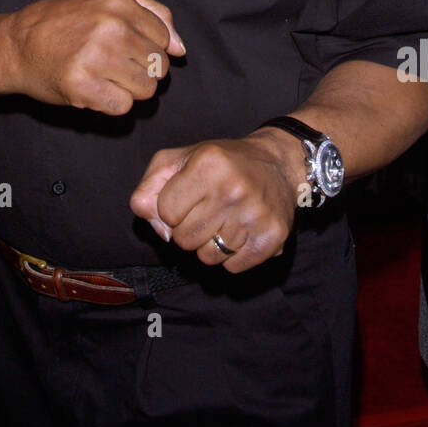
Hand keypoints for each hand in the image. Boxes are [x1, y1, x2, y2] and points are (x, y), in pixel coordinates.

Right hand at [3, 0, 184, 115]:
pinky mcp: (82, 87)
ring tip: (104, 77)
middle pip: (159, 67)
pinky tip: (93, 89)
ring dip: (129, 89)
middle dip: (141, 70)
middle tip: (112, 65)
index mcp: (119, 3)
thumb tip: (180, 48)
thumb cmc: (63, 20)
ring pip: (146, 90)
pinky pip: (123, 106)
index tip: (126, 49)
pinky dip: (111, 103)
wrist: (16, 45)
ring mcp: (96, 58)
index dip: (149, 49)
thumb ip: (152, 12)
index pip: (165, 39)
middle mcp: (111, 28)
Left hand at [130, 128, 303, 273]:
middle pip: (184, 239)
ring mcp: (255, 214)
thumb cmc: (221, 163)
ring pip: (207, 257)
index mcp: (208, 164)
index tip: (187, 198)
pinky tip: (241, 232)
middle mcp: (233, 188)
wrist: (277, 164)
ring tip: (224, 221)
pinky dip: (232, 256)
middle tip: (206, 212)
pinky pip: (233, 267)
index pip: (165, 212)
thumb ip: (151, 186)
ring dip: (210, 245)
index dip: (171, 209)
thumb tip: (150, 218)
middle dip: (187, 230)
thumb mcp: (180, 159)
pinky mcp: (273, 236)